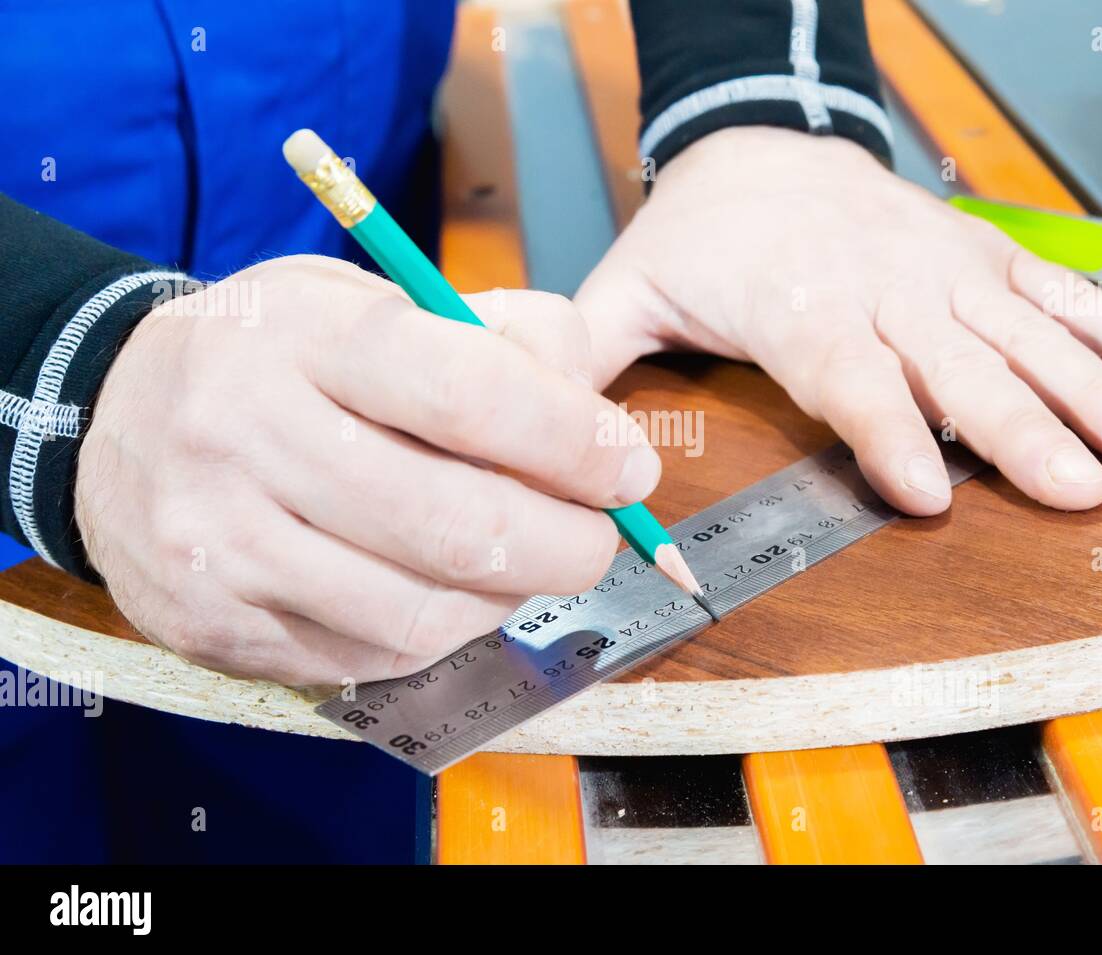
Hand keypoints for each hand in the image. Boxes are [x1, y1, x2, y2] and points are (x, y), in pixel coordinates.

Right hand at [76, 255, 660, 683]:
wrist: (111, 417)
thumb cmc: (277, 354)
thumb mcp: (373, 300)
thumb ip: (497, 335)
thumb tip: (597, 412)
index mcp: (306, 333)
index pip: (470, 394)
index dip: (575, 442)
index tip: (628, 469)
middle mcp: (247, 434)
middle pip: (456, 524)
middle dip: (567, 545)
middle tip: (601, 537)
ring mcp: (220, 541)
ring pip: (422, 609)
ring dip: (509, 599)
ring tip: (524, 563)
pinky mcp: (213, 624)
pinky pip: (372, 656)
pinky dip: (440, 632)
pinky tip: (445, 591)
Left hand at [577, 126, 1101, 513]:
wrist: (760, 145)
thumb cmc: (700, 235)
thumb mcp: (627, 289)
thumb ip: (588, 357)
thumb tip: (532, 422)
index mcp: (799, 306)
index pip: (850, 376)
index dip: (890, 431)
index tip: (934, 488)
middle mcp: (883, 289)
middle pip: (957, 366)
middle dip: (1020, 429)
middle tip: (1078, 489)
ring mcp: (944, 274)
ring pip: (1026, 335)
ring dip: (1092, 390)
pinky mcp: (982, 262)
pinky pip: (1063, 299)